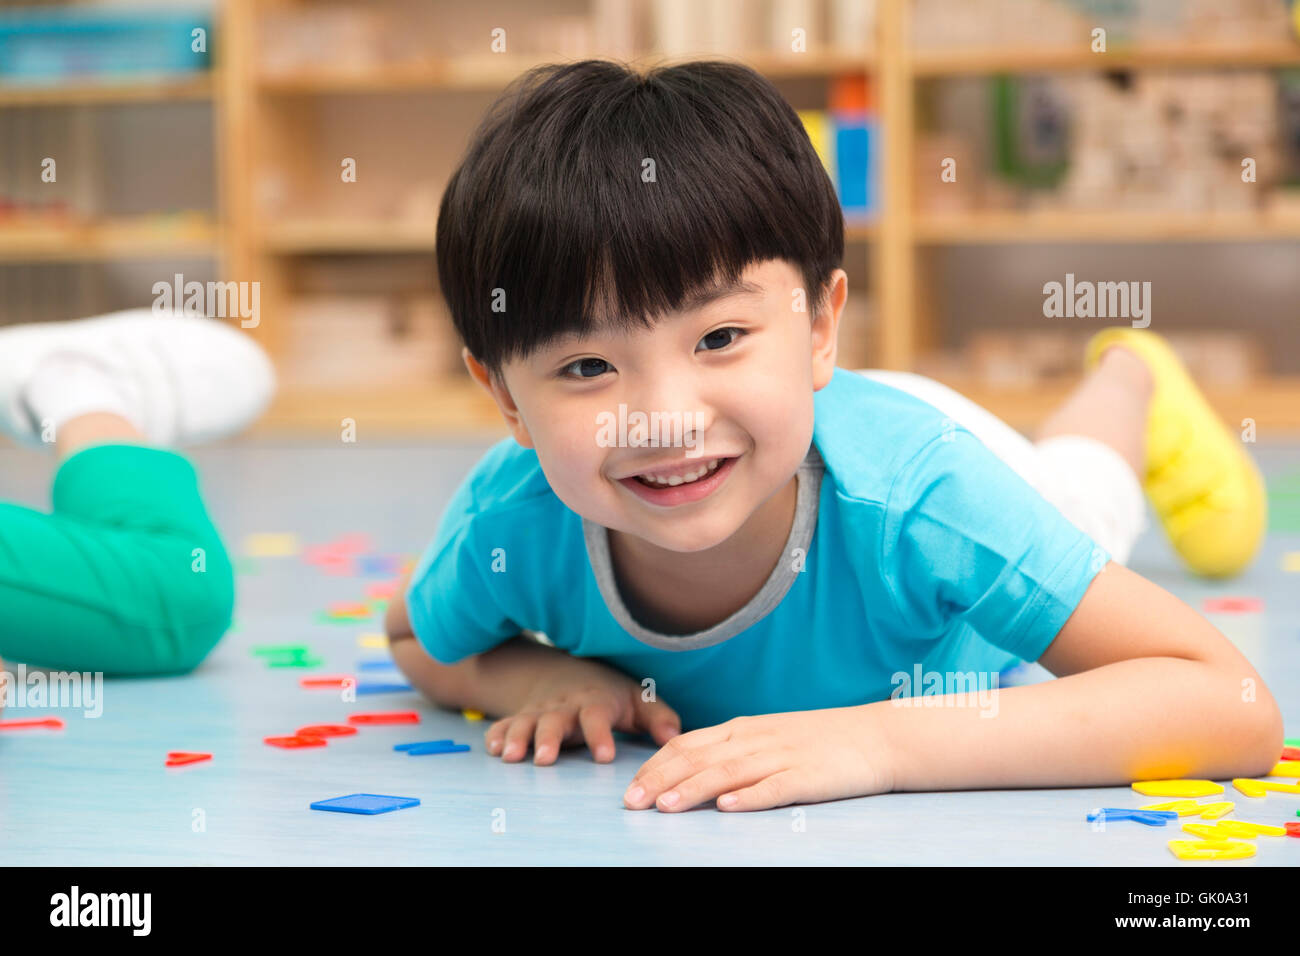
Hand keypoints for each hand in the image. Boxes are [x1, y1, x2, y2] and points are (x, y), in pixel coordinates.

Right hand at [485, 657, 680, 764]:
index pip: (597, 716)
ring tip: (510, 757)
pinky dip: (497, 735)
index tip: (604, 756)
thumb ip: (658, 718)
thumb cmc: (610, 695)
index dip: (600, 735)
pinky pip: (504, 725)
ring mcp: (539, 712)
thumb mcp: (638, 700)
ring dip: (517, 738)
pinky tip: (493, 749)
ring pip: (525, 723)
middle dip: (548, 738)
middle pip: (554, 720)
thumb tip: (674, 738)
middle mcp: (563, 707)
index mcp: (594, 703)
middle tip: (545, 760)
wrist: (568, 673)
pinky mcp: (521, 719)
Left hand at [622, 704, 895, 811]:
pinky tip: (727, 808)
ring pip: (728, 773)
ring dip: (693, 789)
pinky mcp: (807, 777)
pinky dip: (749, 797)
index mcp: (742, 729)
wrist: (875, 736)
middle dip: (660, 781)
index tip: (630, 788)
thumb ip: (730, 749)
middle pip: (698, 759)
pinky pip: (774, 788)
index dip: (655, 766)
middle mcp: (755, 739)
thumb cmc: (817, 740)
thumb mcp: (766, 735)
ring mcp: (781, 757)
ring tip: (665, 807)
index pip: (687, 745)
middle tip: (631, 803)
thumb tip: (687, 767)